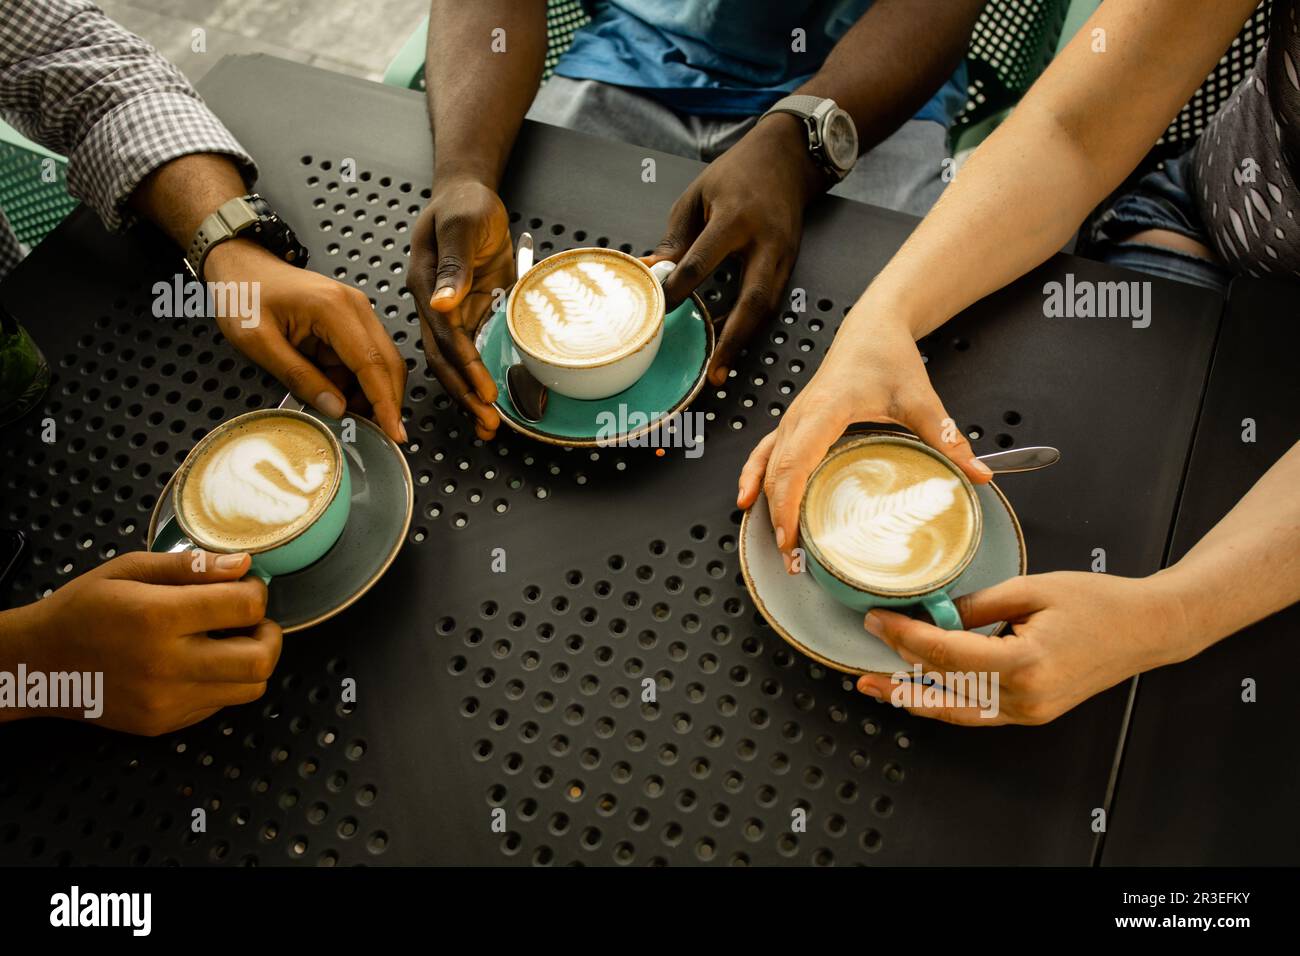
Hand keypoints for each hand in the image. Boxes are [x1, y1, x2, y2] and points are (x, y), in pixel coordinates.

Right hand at [5, 551, 281, 735]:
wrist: (37, 664)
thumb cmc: (83, 609)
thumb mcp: (129, 569)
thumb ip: (192, 566)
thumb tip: (244, 566)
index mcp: (158, 617)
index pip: (246, 607)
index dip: (257, 593)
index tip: (245, 588)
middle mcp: (167, 664)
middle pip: (261, 659)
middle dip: (269, 635)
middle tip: (252, 623)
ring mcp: (166, 701)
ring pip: (251, 689)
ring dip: (252, 663)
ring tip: (229, 643)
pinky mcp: (164, 724)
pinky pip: (220, 705)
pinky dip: (224, 684)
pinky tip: (199, 665)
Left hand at [207, 239, 407, 443]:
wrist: (239, 264)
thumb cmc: (243, 295)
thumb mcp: (258, 343)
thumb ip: (299, 377)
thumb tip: (337, 408)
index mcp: (334, 309)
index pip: (372, 364)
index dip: (385, 402)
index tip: (394, 434)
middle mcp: (355, 307)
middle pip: (388, 363)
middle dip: (385, 401)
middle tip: (376, 435)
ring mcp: (356, 312)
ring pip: (379, 363)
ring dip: (368, 393)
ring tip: (341, 413)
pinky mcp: (350, 320)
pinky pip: (363, 357)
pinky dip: (355, 381)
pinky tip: (335, 393)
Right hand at [407, 176, 514, 438]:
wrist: (469, 195)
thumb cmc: (464, 204)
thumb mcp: (461, 224)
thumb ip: (453, 263)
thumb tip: (442, 303)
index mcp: (426, 285)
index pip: (444, 335)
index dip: (464, 365)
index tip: (484, 390)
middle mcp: (434, 305)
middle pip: (444, 359)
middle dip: (464, 394)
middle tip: (487, 423)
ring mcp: (450, 312)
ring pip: (454, 362)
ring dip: (469, 394)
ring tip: (488, 424)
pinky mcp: (469, 313)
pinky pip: (472, 352)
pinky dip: (480, 377)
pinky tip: (491, 401)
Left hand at [648, 114, 826, 386]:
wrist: (788, 157)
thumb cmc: (736, 172)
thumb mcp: (697, 194)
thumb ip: (676, 236)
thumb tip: (653, 271)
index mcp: (735, 218)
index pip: (703, 262)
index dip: (679, 289)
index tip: (659, 309)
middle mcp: (765, 241)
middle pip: (752, 299)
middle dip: (732, 338)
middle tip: (714, 371)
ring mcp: (784, 255)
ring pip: (767, 307)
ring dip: (744, 341)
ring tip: (722, 369)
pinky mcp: (791, 263)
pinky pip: (772, 301)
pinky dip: (752, 325)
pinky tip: (735, 344)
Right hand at [737, 314, 991, 565]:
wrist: (872, 327)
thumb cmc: (889, 356)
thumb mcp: (921, 398)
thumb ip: (947, 438)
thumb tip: (980, 475)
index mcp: (826, 410)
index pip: (796, 462)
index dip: (788, 502)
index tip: (792, 536)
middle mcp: (801, 415)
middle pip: (777, 471)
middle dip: (778, 517)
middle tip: (792, 558)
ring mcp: (793, 418)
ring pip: (768, 464)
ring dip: (767, 503)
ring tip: (776, 542)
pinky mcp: (794, 421)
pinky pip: (765, 452)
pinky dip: (755, 477)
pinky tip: (748, 500)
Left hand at [854, 571, 1191, 725]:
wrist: (1147, 628)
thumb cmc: (1099, 603)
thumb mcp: (1031, 589)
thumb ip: (976, 605)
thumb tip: (933, 611)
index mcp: (1025, 662)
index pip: (945, 653)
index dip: (904, 636)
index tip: (878, 620)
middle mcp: (1025, 696)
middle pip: (944, 684)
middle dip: (899, 665)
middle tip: (864, 649)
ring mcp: (1029, 710)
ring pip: (956, 709)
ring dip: (912, 696)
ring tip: (874, 685)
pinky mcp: (1032, 712)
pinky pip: (977, 712)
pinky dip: (943, 703)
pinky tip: (917, 693)